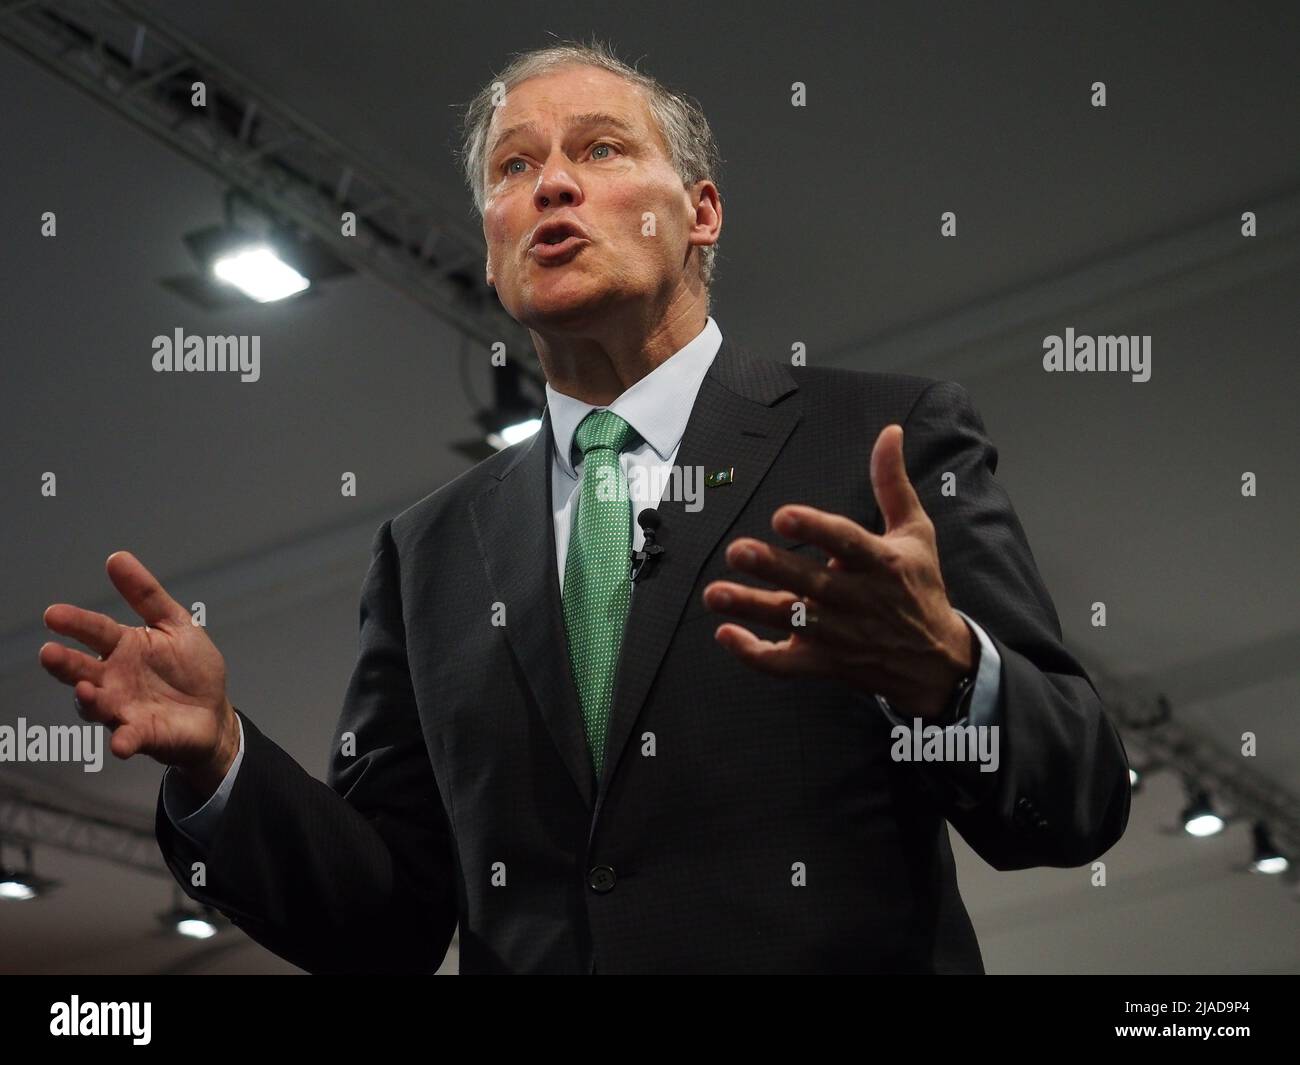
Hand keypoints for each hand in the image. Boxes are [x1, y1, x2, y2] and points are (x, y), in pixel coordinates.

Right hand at [39, 551, 239, 795]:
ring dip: (87, 700)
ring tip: (84, 689)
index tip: (52, 614)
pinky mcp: (141, 734)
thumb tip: (116, 557)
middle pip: (82, 669)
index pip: (95, 632)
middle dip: (64, 663)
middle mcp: (114, 678)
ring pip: (96, 705)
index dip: (75, 623)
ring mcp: (123, 708)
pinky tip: (121, 743)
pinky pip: (128, 739)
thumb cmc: (190, 667)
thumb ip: (146, 595)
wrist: (213, 712)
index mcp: (123, 647)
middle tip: (49, 653)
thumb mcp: (175, 624)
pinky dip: (123, 741)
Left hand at [702, 424, 975, 718]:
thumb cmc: (919, 587)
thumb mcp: (916, 532)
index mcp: (881, 563)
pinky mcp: (824, 662)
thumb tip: (890, 432)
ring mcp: (839, 635)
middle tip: (737, 551)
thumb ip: (892, 483)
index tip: (783, 514)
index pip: (847, 542)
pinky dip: (754, 655)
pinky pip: (786, 665)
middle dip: (773, 568)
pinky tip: (725, 634)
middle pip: (811, 583)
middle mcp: (859, 599)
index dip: (815, 529)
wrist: (936, 661)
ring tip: (714, 594)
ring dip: (751, 608)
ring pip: (790, 621)